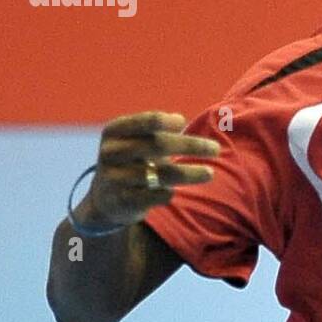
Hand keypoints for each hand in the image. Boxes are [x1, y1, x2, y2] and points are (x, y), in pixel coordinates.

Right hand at [79, 111, 220, 229]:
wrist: (105, 200)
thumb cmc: (133, 162)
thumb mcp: (137, 141)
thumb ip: (159, 130)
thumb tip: (180, 119)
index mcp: (114, 132)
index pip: (147, 121)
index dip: (168, 121)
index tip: (184, 123)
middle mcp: (111, 153)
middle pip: (158, 145)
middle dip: (191, 146)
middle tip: (216, 149)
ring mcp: (114, 178)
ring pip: (160, 173)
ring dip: (190, 173)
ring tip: (209, 173)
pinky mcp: (122, 201)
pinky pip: (155, 195)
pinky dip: (169, 192)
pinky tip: (175, 191)